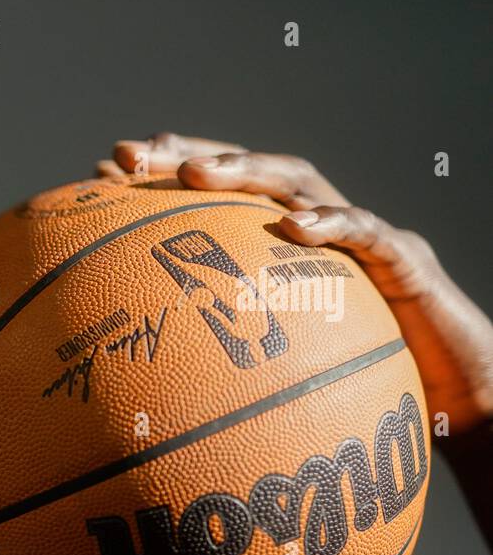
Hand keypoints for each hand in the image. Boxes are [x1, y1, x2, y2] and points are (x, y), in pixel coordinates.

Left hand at [96, 133, 492, 437]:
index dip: (162, 176)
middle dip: (188, 154)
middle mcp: (315, 230)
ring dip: (245, 172)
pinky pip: (368, 236)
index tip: (103, 172)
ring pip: (301, 183)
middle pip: (247, 172)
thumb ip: (217, 366)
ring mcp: (359, 238)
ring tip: (195, 173)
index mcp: (277, 248)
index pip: (216, 195)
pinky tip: (292, 227)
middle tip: (131, 155)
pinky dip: (332, 225)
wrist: (452, 398)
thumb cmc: (354, 388)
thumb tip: (130, 400)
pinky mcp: (404, 263)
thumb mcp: (271, 373)